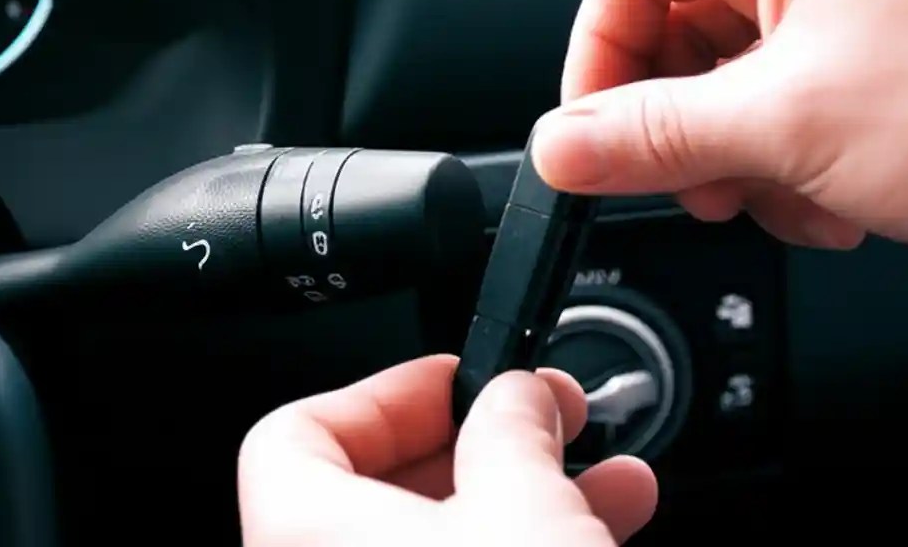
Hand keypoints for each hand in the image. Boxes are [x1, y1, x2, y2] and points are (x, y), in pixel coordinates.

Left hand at [237, 355, 656, 545]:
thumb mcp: (523, 511)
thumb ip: (512, 429)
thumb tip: (517, 395)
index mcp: (304, 535)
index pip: (297, 432)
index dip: (385, 391)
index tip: (460, 378)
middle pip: (380, 482)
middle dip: (480, 436)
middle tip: (544, 412)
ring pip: (438, 535)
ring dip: (522, 491)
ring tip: (602, 467)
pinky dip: (529, 543)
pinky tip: (609, 518)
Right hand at [532, 0, 907, 260]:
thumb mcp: (786, 126)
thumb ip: (649, 135)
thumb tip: (559, 148)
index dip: (596, 57)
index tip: (590, 134)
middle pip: (676, 34)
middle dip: (679, 126)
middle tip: (684, 181)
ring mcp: (849, 10)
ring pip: (724, 87)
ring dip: (737, 162)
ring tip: (782, 198)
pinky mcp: (873, 68)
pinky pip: (778, 115)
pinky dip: (787, 172)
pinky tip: (831, 206)